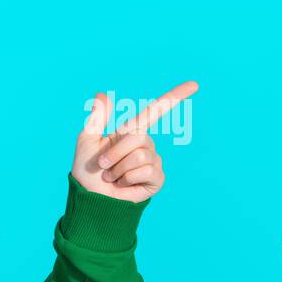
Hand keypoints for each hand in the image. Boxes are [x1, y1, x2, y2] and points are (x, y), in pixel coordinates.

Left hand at [72, 80, 197, 202]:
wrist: (90, 197)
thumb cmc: (86, 171)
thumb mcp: (86, 141)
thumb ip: (96, 119)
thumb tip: (102, 95)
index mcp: (130, 132)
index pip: (156, 111)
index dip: (175, 97)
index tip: (195, 84)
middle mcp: (145, 144)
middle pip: (138, 136)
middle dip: (114, 152)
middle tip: (102, 165)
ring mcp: (153, 161)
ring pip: (140, 155)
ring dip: (118, 168)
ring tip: (112, 177)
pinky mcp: (157, 178)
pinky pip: (146, 170)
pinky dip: (128, 178)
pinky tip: (123, 185)